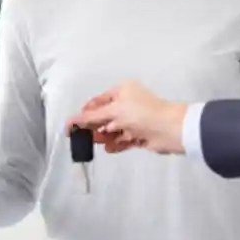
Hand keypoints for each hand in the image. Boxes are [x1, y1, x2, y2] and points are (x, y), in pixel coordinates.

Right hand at [67, 80, 187, 154]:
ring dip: (105, 136)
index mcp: (121, 91)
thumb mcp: (113, 111)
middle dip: (95, 126)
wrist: (169, 129)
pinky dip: (116, 144)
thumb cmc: (141, 113)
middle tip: (85, 137)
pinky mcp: (139, 135)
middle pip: (104, 117)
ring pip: (113, 129)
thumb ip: (90, 117)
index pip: (97, 102)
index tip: (72, 126)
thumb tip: (70, 121)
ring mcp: (134, 120)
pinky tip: (110, 149)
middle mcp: (127, 104)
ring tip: (101, 142)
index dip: (84, 113)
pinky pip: (123, 140)